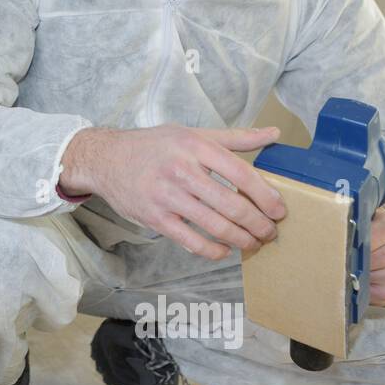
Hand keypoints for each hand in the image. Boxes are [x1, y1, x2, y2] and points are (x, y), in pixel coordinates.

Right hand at [59, 125, 286, 259]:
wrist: (106, 159)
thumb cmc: (152, 145)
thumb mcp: (192, 134)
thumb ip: (235, 138)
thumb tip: (274, 135)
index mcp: (195, 146)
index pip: (240, 173)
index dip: (265, 195)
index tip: (279, 210)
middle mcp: (181, 170)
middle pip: (232, 204)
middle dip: (258, 224)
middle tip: (270, 233)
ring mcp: (167, 196)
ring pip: (215, 225)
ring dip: (241, 239)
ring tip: (253, 243)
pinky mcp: (154, 218)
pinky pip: (190, 240)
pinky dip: (212, 250)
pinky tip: (224, 250)